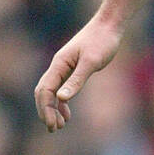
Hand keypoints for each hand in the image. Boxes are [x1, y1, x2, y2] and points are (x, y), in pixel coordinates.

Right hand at [34, 16, 123, 131]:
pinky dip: (62, 102)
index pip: (45, 90)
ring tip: (59, 125)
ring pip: (51, 92)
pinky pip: (61, 89)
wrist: (109, 26)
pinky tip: (67, 114)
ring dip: (52, 109)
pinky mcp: (73, 69)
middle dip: (45, 111)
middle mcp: (58, 66)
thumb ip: (77, 80)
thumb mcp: (91, 62)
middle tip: (54, 129)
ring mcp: (64, 68)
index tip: (52, 124)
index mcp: (59, 64)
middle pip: (44, 93)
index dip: (45, 108)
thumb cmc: (102, 41)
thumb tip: (61, 98)